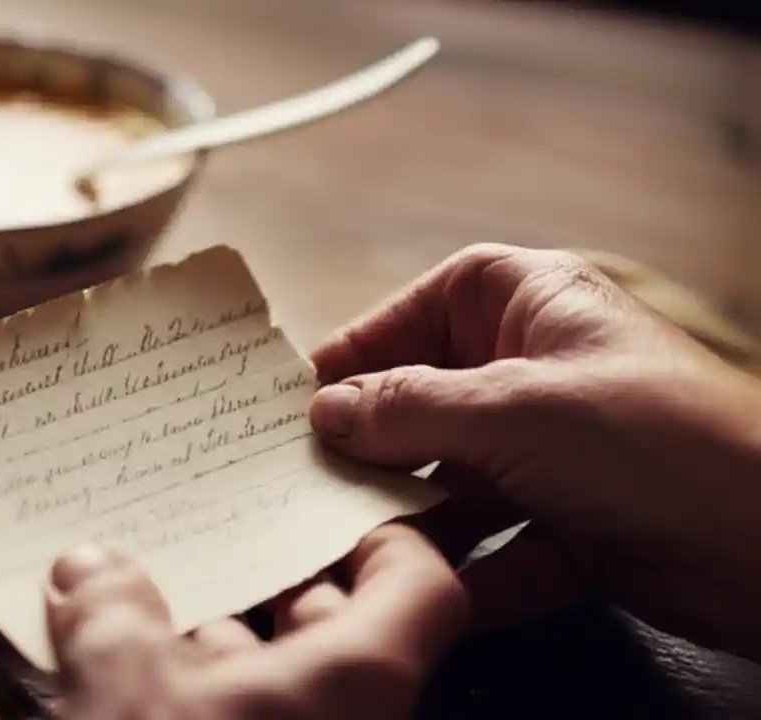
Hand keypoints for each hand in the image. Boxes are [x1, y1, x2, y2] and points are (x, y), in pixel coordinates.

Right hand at [46, 525, 465, 718]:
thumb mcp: (123, 692)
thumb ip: (111, 616)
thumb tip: (89, 564)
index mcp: (355, 681)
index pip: (420, 584)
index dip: (382, 535)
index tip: (320, 504)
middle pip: (331, 623)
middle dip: (258, 574)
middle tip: (203, 523)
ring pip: (272, 679)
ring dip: (209, 637)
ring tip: (135, 587)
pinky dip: (192, 693)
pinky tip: (119, 666)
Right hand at [307, 243, 760, 658]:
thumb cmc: (649, 438)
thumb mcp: (509, 408)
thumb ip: (405, 407)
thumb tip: (324, 409)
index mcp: (529, 304)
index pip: (420, 309)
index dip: (360, 345)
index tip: (298, 394)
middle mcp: (536, 372)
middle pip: (426, 401)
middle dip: (374, 447)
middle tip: (304, 479)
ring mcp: (554, 453)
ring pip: (454, 482)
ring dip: (413, 520)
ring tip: (351, 546)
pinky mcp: (572, 527)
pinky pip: (497, 546)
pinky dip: (468, 572)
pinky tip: (432, 593)